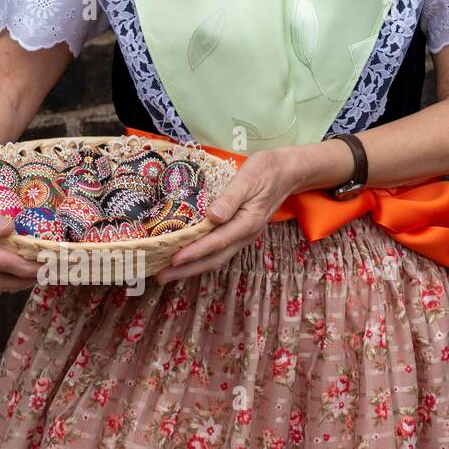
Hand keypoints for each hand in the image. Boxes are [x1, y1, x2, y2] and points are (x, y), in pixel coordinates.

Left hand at [155, 141, 350, 283]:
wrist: (288, 172)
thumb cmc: (266, 171)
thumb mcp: (248, 179)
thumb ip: (230, 199)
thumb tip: (211, 217)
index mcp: (247, 223)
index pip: (216, 242)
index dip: (194, 252)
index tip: (173, 259)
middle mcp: (244, 235)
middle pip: (213, 259)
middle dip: (187, 270)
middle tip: (161, 277)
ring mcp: (242, 236)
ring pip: (216, 258)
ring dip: (192, 267)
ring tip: (168, 273)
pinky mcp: (239, 232)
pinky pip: (218, 251)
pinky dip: (201, 258)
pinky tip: (187, 259)